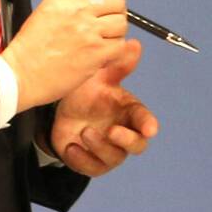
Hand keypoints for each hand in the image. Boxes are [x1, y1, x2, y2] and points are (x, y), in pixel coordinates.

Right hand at [2, 0, 127, 111]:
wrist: (20, 75)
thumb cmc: (29, 49)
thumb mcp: (45, 12)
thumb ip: (70, 5)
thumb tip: (95, 7)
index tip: (110, 1)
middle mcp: (78, 11)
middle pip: (116, 2)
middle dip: (117, 13)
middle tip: (111, 24)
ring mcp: (89, 32)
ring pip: (121, 24)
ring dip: (117, 33)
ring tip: (106, 41)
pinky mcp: (96, 53)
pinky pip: (119, 45)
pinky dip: (115, 50)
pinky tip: (104, 55)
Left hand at [51, 39, 158, 176]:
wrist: (60, 111)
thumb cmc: (87, 92)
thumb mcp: (99, 77)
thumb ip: (118, 65)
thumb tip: (134, 43)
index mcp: (129, 111)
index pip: (144, 120)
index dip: (148, 124)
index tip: (151, 128)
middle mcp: (123, 132)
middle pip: (137, 145)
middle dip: (127, 140)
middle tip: (111, 131)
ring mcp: (108, 150)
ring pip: (114, 157)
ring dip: (100, 147)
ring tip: (83, 132)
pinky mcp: (92, 162)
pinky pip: (92, 168)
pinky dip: (82, 159)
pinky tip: (71, 146)